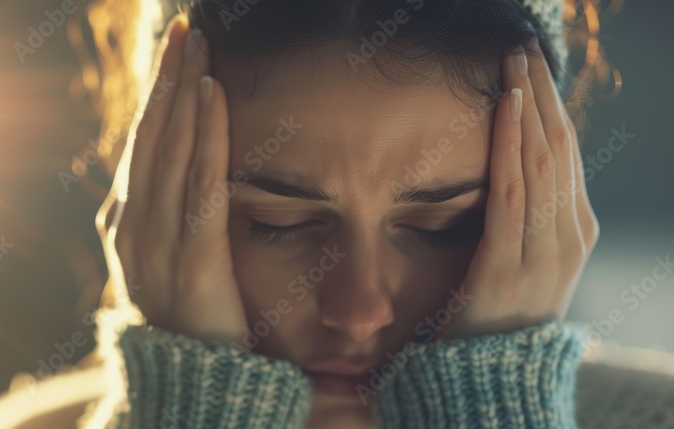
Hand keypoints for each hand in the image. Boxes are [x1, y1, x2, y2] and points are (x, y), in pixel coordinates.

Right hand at [95, 15, 245, 343]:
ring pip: (171, 149)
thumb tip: (152, 183)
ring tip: (197, 43)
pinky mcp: (193, 258)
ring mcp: (158, 242)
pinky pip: (201, 183)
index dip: (156, 98)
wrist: (189, 390)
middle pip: (151, 136)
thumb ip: (159, 223)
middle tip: (183, 28)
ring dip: (184, 90)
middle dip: (167, 78)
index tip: (171, 57)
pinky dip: (207, 134)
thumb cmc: (187, 328)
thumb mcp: (161, 269)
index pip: (141, 148)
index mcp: (126, 226)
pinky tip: (212, 92)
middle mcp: (134, 227)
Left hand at [442, 41, 598, 338]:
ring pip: (543, 160)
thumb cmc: (493, 318)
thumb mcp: (519, 263)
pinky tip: (506, 107)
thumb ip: (522, 222)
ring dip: (528, 105)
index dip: (553, 110)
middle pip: (560, 149)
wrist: (488, 380)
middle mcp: (569, 237)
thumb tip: (506, 176)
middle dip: (542, 96)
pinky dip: (512, 143)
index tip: (534, 72)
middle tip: (523, 52)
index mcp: (574, 233)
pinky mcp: (511, 261)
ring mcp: (545, 250)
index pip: (569, 158)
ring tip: (513, 63)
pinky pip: (513, 189)